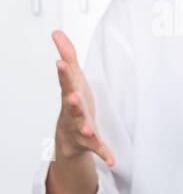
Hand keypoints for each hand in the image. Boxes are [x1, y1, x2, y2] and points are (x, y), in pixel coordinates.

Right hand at [52, 29, 113, 166]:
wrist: (68, 136)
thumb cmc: (73, 102)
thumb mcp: (73, 79)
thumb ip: (68, 55)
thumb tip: (56, 32)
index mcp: (70, 95)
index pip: (66, 83)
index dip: (63, 73)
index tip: (60, 63)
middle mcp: (72, 113)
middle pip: (71, 107)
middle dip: (72, 102)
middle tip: (73, 96)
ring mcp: (80, 129)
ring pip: (82, 128)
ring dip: (85, 128)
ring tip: (88, 129)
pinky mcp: (90, 143)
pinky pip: (98, 149)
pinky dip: (105, 155)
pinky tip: (113, 161)